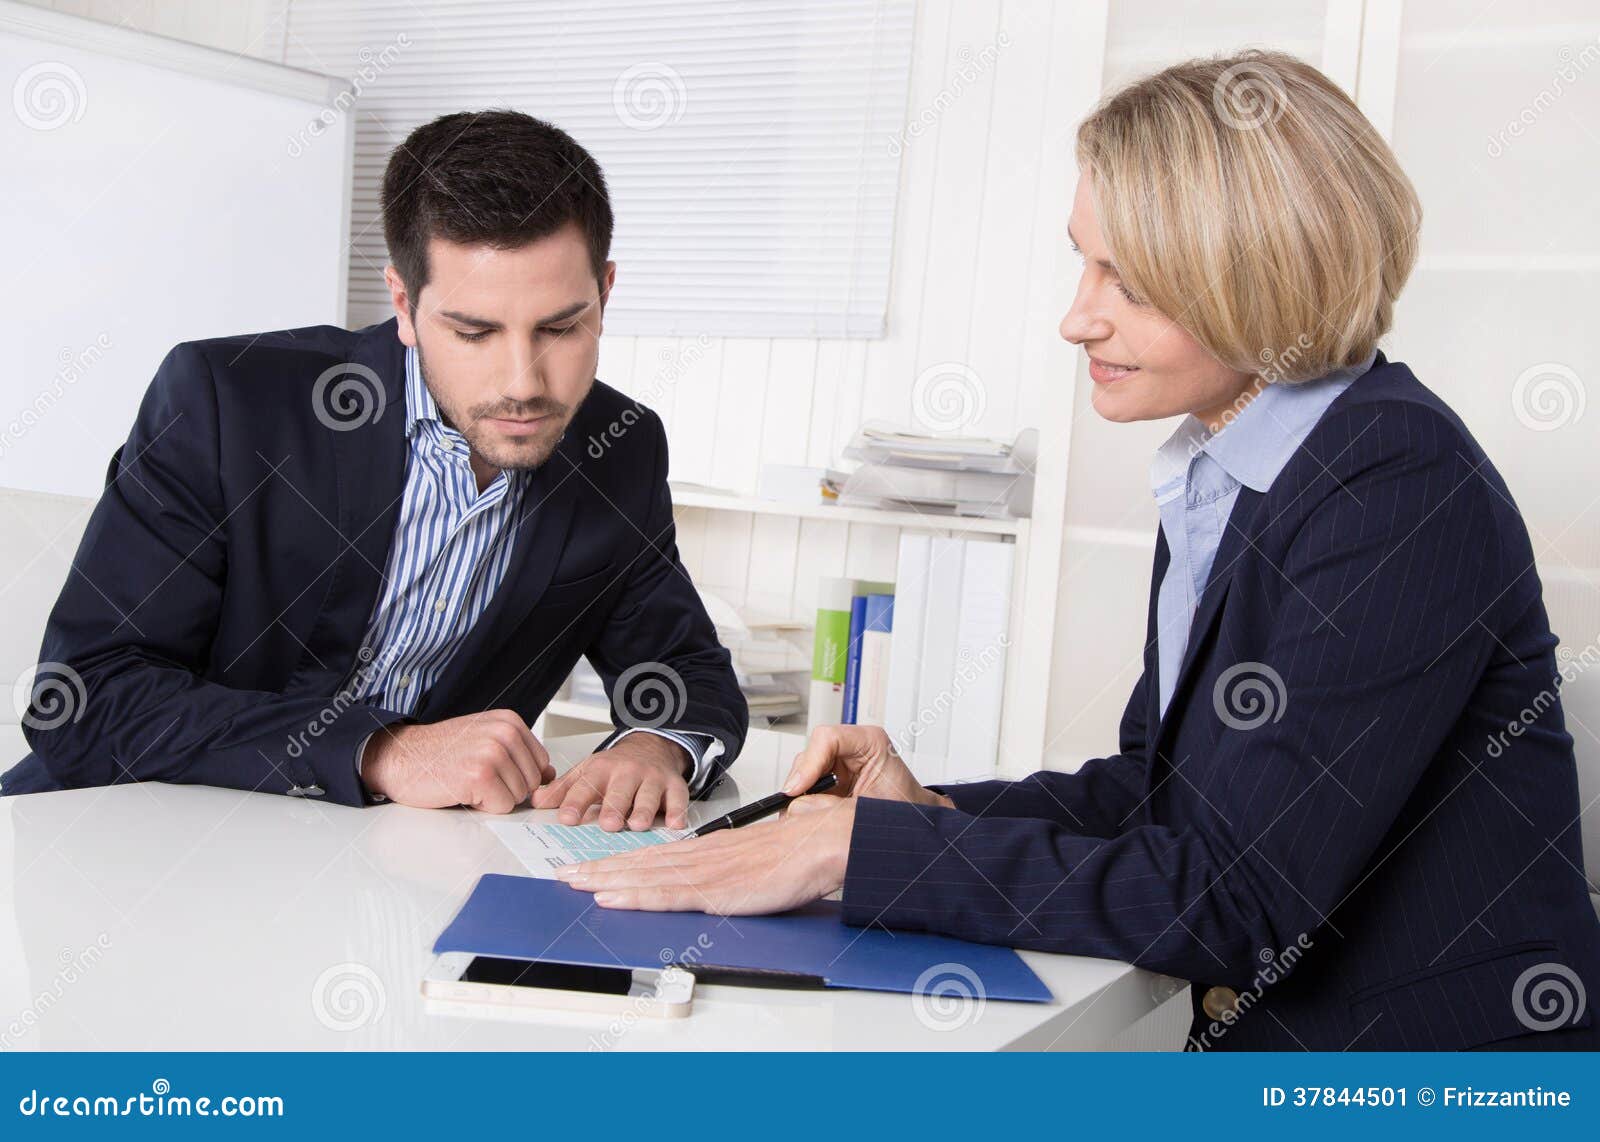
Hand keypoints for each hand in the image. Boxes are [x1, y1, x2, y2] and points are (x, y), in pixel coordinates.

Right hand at [360, 709, 553, 812]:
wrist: (400, 757)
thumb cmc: (440, 753)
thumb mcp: (485, 740)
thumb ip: (518, 754)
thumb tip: (550, 775)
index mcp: (509, 721)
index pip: (541, 764)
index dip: (517, 777)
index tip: (491, 771)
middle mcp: (505, 733)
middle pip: (531, 783)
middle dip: (506, 789)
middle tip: (475, 777)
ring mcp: (493, 753)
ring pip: (518, 797)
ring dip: (492, 798)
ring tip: (466, 781)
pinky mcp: (480, 776)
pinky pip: (502, 807)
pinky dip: (482, 806)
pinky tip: (461, 790)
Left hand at [532, 733, 690, 830]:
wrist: (650, 748)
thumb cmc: (615, 768)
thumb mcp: (586, 773)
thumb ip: (562, 790)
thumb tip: (535, 802)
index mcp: (601, 770)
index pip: (585, 786)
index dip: (576, 802)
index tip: (568, 818)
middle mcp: (627, 773)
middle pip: (620, 791)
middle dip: (614, 806)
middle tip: (609, 823)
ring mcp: (652, 779)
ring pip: (649, 795)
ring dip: (644, 810)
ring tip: (638, 824)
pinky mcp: (675, 785)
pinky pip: (679, 798)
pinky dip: (678, 811)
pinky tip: (676, 824)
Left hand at [555, 796, 856, 913]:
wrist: (822, 843)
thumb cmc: (798, 853)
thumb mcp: (755, 860)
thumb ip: (731, 868)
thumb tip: (720, 879)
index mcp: (709, 850)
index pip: (654, 856)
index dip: (619, 862)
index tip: (591, 867)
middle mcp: (700, 857)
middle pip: (640, 863)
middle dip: (599, 870)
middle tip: (563, 876)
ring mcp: (705, 873)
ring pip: (644, 877)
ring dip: (605, 882)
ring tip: (574, 885)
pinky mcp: (715, 890)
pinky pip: (665, 895)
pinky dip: (634, 896)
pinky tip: (612, 899)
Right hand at [781, 724, 952, 808]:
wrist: (917, 824)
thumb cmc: (905, 811)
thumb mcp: (868, 809)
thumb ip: (832, 805)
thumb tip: (798, 807)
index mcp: (871, 742)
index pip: (827, 738)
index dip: (808, 763)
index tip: (797, 790)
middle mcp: (853, 747)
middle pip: (811, 753)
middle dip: (802, 781)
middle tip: (798, 807)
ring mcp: (842, 762)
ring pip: (805, 770)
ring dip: (803, 794)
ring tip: (813, 815)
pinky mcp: (834, 778)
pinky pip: (809, 786)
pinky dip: (806, 801)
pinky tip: (815, 814)